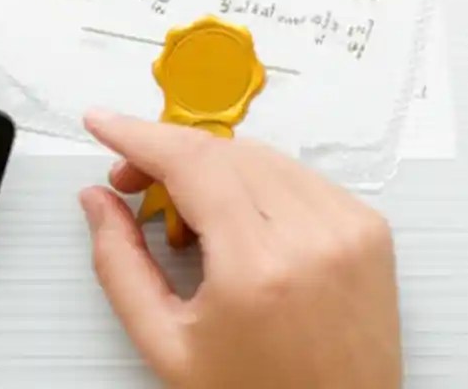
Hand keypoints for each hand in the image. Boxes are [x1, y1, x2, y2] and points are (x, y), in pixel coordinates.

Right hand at [79, 111, 401, 388]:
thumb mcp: (166, 344)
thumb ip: (119, 264)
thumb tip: (98, 202)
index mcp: (259, 268)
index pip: (190, 162)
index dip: (137, 134)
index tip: (104, 124)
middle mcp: (313, 238)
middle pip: (221, 151)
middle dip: (164, 152)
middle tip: (130, 180)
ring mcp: (349, 229)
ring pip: (258, 155)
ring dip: (208, 165)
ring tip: (182, 207)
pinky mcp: (369, 229)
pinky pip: (296, 174)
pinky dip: (254, 181)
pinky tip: (233, 216)